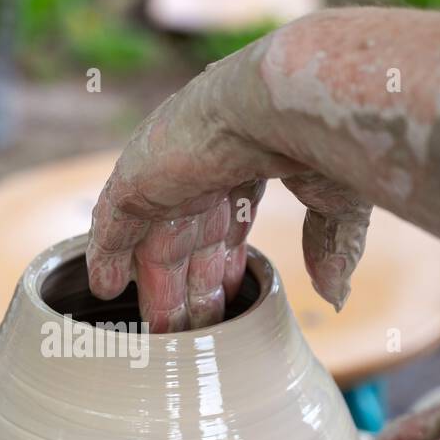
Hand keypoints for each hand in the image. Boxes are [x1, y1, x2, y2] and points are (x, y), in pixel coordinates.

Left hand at [85, 26, 371, 331]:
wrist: (279, 103)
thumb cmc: (318, 136)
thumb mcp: (335, 199)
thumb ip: (329, 246)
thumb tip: (335, 299)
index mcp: (250, 167)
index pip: (231, 224)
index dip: (227, 263)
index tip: (228, 299)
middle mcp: (206, 171)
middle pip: (191, 243)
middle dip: (191, 289)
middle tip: (190, 336)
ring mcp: (168, 175)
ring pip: (156, 244)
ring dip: (156, 290)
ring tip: (155, 336)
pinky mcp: (136, 182)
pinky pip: (113, 226)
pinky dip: (106, 255)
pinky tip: (103, 287)